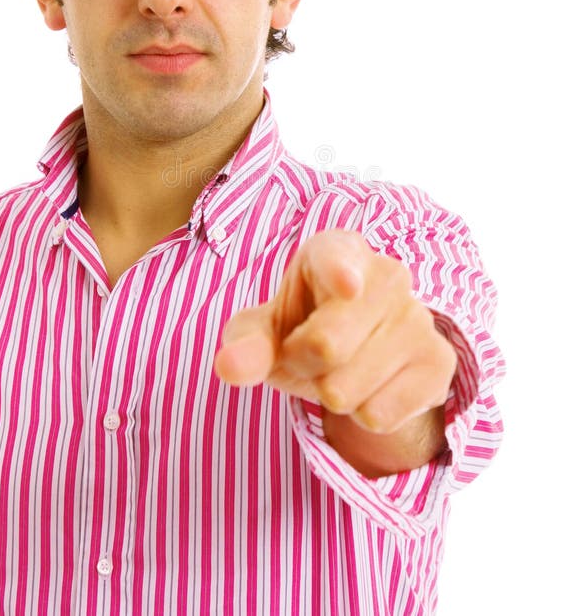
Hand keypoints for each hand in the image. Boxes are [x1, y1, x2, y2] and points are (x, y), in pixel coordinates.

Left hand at [214, 230, 456, 433]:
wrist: (362, 353)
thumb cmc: (304, 327)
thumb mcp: (265, 332)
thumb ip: (244, 345)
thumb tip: (228, 367)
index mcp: (336, 250)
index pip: (336, 259)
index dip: (339, 273)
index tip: (347, 287)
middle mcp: (387, 273)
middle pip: (326, 347)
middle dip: (303, 364)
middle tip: (311, 352)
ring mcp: (419, 316)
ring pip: (349, 391)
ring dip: (333, 394)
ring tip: (342, 368)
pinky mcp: (439, 360)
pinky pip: (380, 416)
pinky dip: (362, 416)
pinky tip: (372, 386)